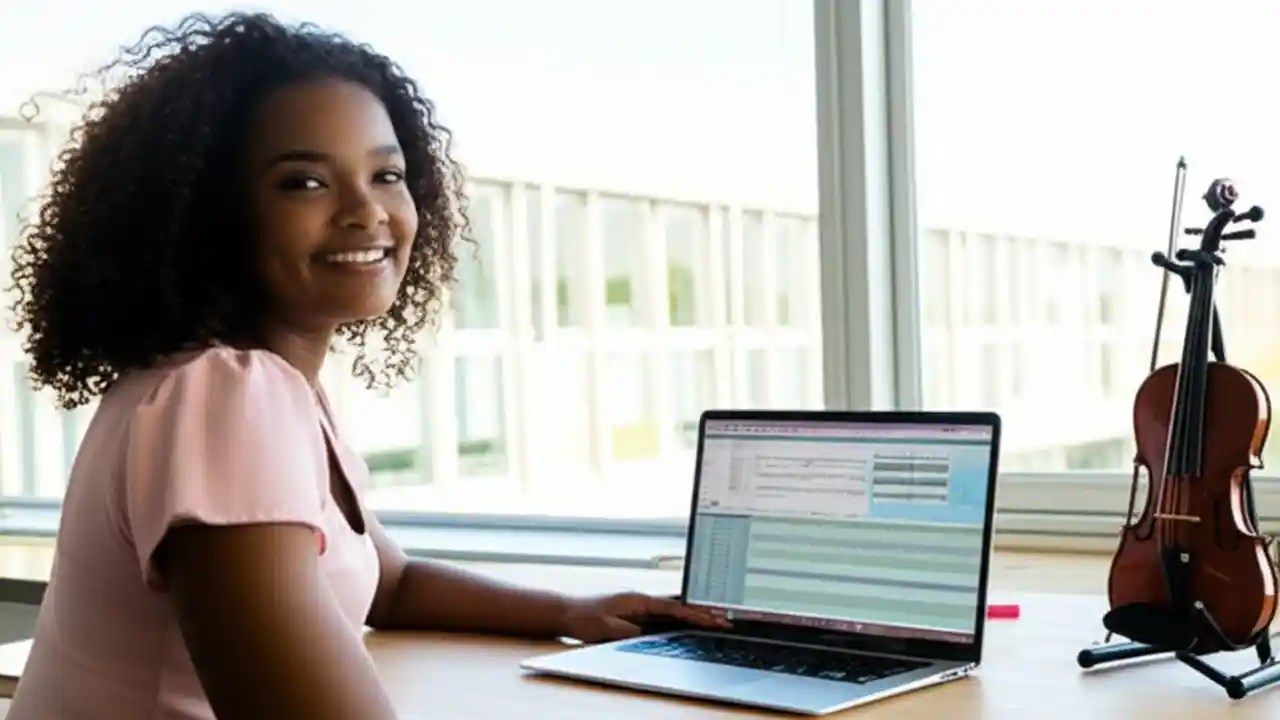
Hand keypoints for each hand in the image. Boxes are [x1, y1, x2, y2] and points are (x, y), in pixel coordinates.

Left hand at [556, 592, 731, 642]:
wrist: (567, 612)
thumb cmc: (585, 619)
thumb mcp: (608, 629)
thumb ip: (631, 630)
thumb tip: (651, 632)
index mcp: (639, 600)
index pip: (674, 607)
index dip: (695, 614)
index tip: (714, 619)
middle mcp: (642, 599)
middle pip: (679, 604)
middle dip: (702, 610)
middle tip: (725, 616)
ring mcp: (640, 604)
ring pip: (674, 607)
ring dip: (693, 612)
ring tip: (716, 617)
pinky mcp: (636, 611)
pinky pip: (664, 613)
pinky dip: (681, 616)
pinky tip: (689, 621)